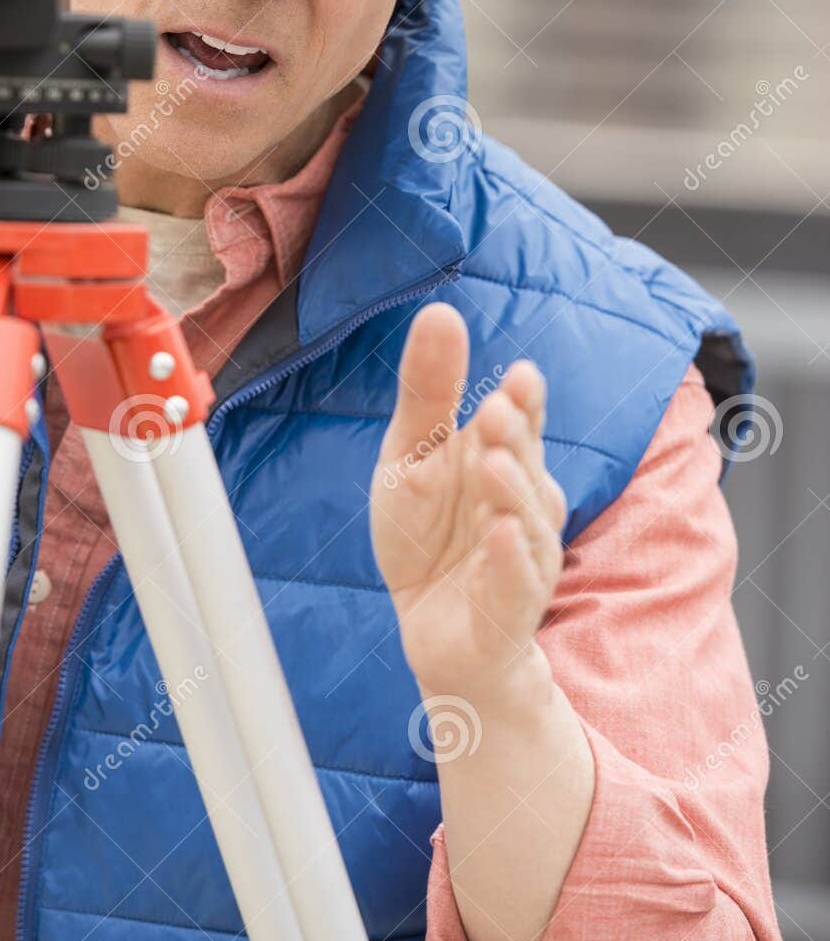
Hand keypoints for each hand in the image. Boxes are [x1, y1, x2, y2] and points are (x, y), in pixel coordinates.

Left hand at [370, 301, 566, 699]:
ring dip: (512, 492)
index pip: (520, 422)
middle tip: (495, 410)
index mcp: (501, 460)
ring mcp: (522, 556)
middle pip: (524, 465)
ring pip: (527, 521)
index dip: (524, 403)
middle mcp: (522, 503)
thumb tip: (440, 311)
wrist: (432, 629)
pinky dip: (510, 558)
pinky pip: (517, 582)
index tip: (520, 374)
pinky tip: (501, 533)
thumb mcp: (412, 456)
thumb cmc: (428, 536)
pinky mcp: (509, 607)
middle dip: (514, 438)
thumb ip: (429, 393)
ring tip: (493, 463)